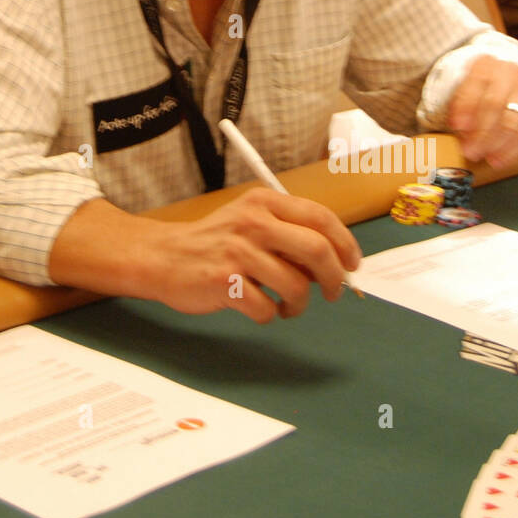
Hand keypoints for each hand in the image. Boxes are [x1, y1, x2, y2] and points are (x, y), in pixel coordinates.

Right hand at [145, 187, 361, 324]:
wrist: (164, 257)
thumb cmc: (215, 242)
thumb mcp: (250, 220)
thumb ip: (288, 233)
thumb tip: (335, 262)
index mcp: (264, 202)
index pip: (321, 217)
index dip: (345, 243)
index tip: (352, 265)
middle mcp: (253, 222)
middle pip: (317, 250)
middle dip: (334, 278)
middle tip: (333, 293)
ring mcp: (238, 252)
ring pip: (296, 286)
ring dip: (299, 304)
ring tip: (287, 305)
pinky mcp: (225, 282)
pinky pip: (267, 309)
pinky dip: (270, 315)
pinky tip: (258, 307)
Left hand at [445, 58, 517, 169]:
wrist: (508, 82)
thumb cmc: (479, 91)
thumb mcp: (464, 91)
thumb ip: (459, 107)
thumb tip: (460, 128)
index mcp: (486, 64)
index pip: (476, 84)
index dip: (466, 107)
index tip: (457, 127)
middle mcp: (511, 71)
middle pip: (495, 104)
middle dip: (481, 133)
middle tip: (470, 152)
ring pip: (515, 121)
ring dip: (499, 145)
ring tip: (486, 159)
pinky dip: (515, 149)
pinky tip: (502, 159)